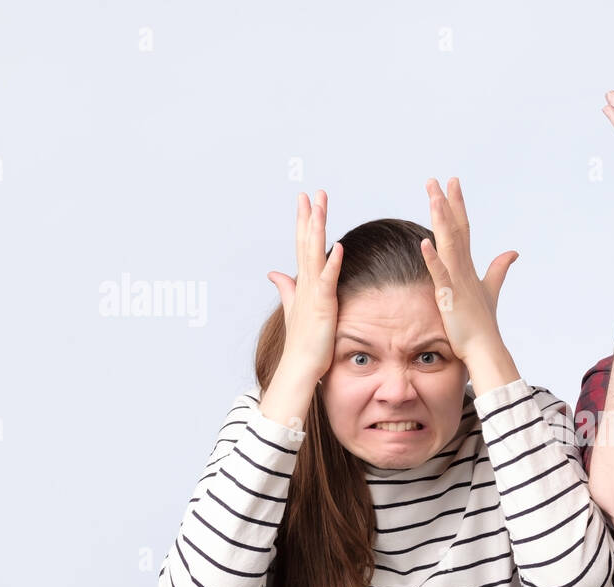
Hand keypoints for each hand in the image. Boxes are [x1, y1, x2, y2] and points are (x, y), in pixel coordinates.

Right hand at [266, 189, 344, 381]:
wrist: (300, 367)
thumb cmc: (302, 343)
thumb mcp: (294, 309)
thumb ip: (286, 289)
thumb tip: (274, 273)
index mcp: (303, 284)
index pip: (303, 246)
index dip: (304, 223)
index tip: (306, 201)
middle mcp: (306, 284)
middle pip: (306, 243)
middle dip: (309, 217)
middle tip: (312, 192)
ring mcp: (313, 294)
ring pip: (315, 255)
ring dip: (317, 230)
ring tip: (320, 207)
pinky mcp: (322, 306)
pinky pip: (328, 281)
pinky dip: (332, 264)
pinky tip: (339, 247)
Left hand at [418, 177, 517, 361]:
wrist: (485, 348)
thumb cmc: (484, 323)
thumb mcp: (491, 291)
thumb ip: (499, 269)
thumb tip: (513, 252)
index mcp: (469, 266)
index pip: (463, 228)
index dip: (458, 205)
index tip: (452, 183)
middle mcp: (464, 268)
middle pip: (455, 229)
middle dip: (447, 203)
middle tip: (437, 180)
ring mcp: (458, 281)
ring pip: (449, 245)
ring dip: (441, 221)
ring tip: (433, 197)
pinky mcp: (450, 296)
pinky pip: (440, 274)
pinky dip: (433, 259)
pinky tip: (424, 243)